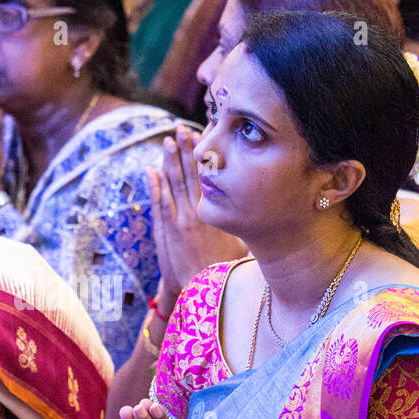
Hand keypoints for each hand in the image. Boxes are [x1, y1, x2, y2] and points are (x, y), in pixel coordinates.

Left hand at [147, 125, 246, 300]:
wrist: (200, 288)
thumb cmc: (224, 270)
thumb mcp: (242, 246)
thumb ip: (247, 226)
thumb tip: (266, 212)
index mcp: (217, 214)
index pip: (211, 178)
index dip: (207, 157)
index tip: (206, 139)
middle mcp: (197, 212)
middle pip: (191, 174)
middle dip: (187, 150)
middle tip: (182, 129)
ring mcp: (178, 219)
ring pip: (173, 184)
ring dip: (169, 162)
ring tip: (167, 142)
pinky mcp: (165, 229)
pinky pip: (159, 201)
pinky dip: (155, 185)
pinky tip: (151, 171)